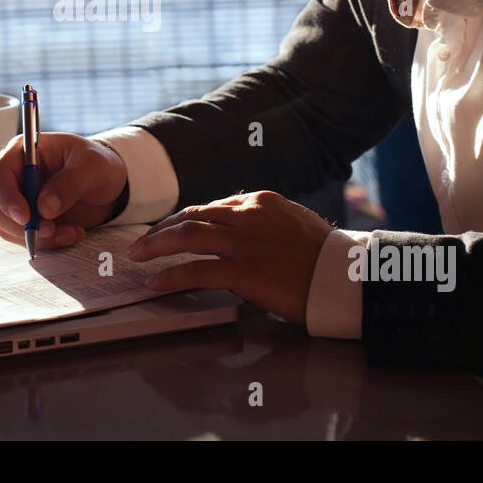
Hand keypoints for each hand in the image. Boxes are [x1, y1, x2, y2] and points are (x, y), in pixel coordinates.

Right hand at [0, 132, 128, 250]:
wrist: (109, 184)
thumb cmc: (98, 163)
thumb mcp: (92, 165)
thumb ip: (69, 183)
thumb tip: (44, 208)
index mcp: (23, 153)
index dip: (6, 198)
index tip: (26, 217)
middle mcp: (15, 177)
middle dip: (19, 224)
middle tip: (51, 229)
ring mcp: (20, 201)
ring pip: (8, 227)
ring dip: (39, 237)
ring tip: (72, 231)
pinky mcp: (30, 221)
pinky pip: (25, 239)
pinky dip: (48, 243)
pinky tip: (72, 233)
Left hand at [126, 190, 332, 323]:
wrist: (345, 277)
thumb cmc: (324, 256)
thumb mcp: (292, 223)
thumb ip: (262, 222)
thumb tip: (234, 231)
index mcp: (260, 201)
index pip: (211, 206)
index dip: (185, 219)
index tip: (169, 230)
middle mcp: (248, 214)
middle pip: (191, 216)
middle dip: (162, 229)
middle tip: (141, 242)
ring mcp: (244, 242)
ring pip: (187, 235)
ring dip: (156, 245)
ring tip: (136, 256)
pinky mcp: (244, 271)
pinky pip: (196, 270)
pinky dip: (171, 275)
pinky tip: (155, 282)